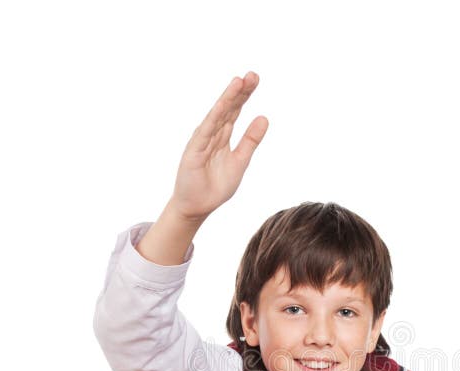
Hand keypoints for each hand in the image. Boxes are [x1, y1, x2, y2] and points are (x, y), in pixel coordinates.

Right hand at [169, 71, 268, 221]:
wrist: (198, 207)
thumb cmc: (216, 186)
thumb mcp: (240, 161)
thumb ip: (251, 141)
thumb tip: (264, 118)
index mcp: (223, 136)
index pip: (235, 111)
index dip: (244, 95)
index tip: (255, 79)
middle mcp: (212, 134)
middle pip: (228, 108)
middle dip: (239, 92)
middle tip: (252, 75)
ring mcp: (202, 141)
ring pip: (217, 115)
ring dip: (228, 99)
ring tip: (239, 82)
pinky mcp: (194, 151)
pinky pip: (206, 131)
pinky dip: (214, 117)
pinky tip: (223, 105)